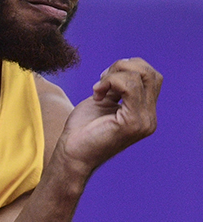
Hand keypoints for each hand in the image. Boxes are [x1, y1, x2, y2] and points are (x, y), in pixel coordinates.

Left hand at [55, 57, 161, 177]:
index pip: (152, 77)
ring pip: (140, 77)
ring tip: (97, 90)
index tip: (104, 78)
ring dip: (113, 75)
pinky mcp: (133, 123)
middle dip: (122, 67)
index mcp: (145, 112)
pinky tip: (96, 95)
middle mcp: (149, 118)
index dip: (128, 68)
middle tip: (101, 81)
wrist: (71, 154)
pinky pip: (129, 87)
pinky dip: (110, 82)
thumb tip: (125, 67)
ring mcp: (144, 121)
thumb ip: (117, 88)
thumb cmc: (82, 129)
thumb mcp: (104, 101)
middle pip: (150, 74)